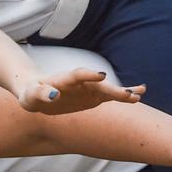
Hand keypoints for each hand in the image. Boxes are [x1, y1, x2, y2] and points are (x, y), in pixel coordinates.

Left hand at [17, 67, 144, 114]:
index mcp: (64, 80)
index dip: (89, 75)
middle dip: (112, 89)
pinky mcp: (93, 97)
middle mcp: (80, 83)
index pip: (77, 75)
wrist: (36, 90)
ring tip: (141, 92)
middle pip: (98, 84)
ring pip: (108, 89)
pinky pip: (110, 96)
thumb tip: (52, 95)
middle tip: (128, 94)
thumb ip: (40, 94)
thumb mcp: (30, 96)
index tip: (101, 76)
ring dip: (123, 92)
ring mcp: (88, 89)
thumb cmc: (31, 93)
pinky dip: (124, 96)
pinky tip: (138, 96)